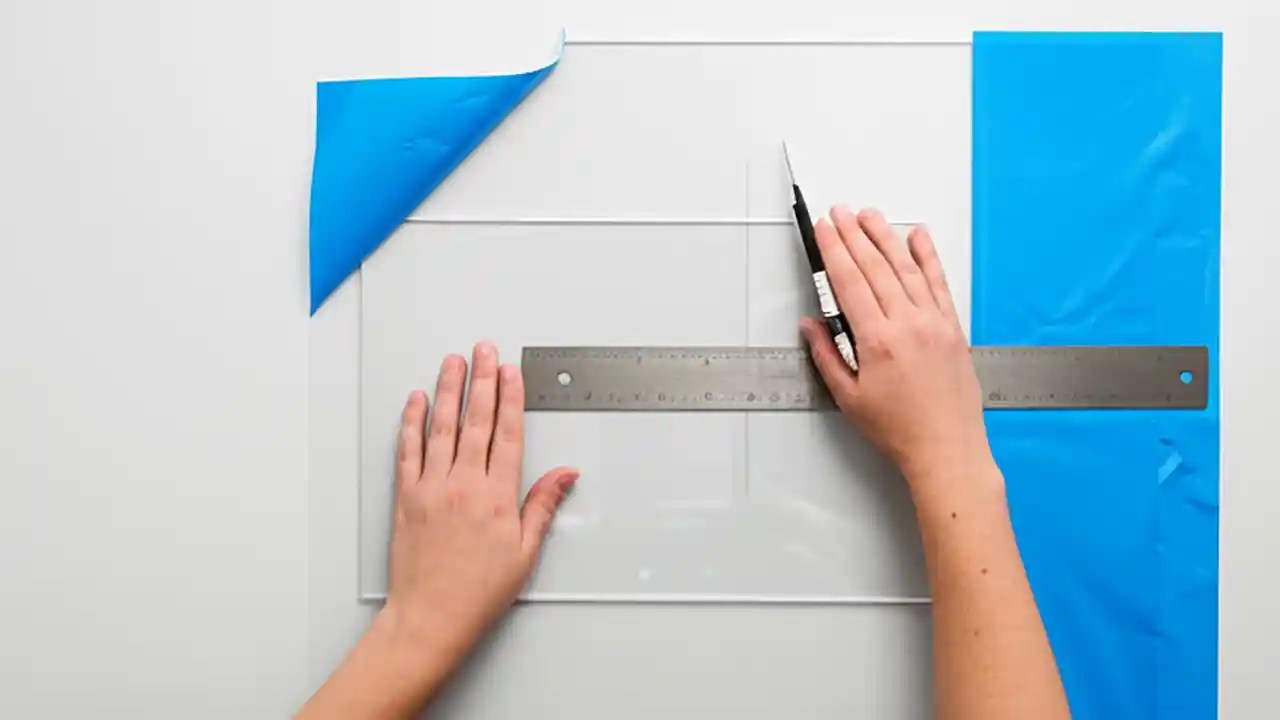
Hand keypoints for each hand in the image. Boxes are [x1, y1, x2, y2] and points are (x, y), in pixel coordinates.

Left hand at [383, 341, 577, 660]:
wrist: (430, 618)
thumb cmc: (476, 593)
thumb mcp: (526, 552)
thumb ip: (543, 505)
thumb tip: (564, 475)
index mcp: (496, 497)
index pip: (507, 433)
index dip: (510, 398)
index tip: (511, 372)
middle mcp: (463, 485)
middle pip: (476, 420)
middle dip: (482, 380)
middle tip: (485, 351)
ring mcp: (431, 488)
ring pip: (441, 426)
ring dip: (448, 389)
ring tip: (453, 362)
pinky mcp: (406, 497)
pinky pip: (408, 450)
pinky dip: (412, 422)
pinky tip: (416, 401)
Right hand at [800, 206, 992, 497]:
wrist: (947, 449)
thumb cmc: (900, 430)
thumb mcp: (848, 398)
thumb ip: (826, 355)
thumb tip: (811, 325)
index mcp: (878, 340)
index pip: (850, 282)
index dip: (834, 250)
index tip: (824, 229)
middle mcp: (908, 324)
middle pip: (876, 267)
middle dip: (855, 234)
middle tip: (841, 212)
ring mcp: (934, 323)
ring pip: (907, 268)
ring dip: (886, 237)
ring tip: (870, 215)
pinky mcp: (952, 328)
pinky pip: (938, 283)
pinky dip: (928, 257)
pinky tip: (918, 237)